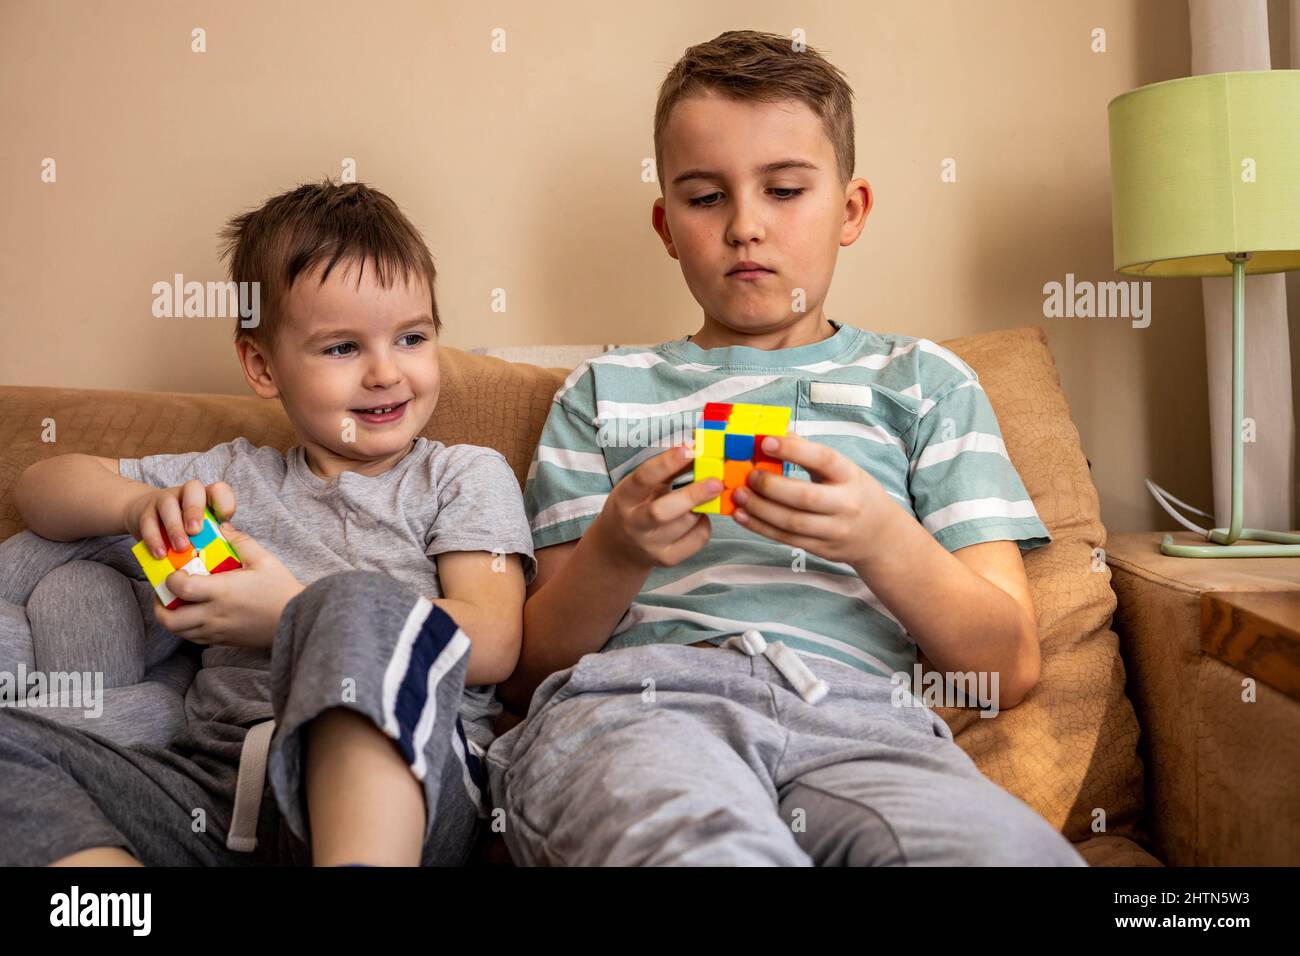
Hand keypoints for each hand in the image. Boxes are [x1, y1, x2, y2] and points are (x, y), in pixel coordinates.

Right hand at [124, 479, 236, 558]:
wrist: (149, 519)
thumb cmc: (185, 526)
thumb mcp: (203, 528)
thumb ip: (214, 532)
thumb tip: (226, 540)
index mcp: (205, 496)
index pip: (218, 489)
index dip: (224, 501)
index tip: (223, 519)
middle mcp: (185, 494)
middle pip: (192, 489)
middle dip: (194, 510)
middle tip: (196, 531)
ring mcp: (164, 500)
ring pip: (167, 504)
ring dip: (174, 527)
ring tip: (180, 547)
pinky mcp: (146, 513)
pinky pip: (148, 522)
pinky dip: (154, 539)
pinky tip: (161, 554)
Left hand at [154, 524, 303, 648]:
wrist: (296, 619)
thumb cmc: (280, 589)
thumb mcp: (264, 560)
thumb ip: (240, 542)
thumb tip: (222, 528)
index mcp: (221, 592)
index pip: (180, 588)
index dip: (170, 580)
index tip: (176, 572)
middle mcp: (214, 615)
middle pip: (170, 619)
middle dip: (159, 605)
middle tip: (165, 592)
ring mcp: (217, 631)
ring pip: (179, 632)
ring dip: (171, 618)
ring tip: (176, 603)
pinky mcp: (223, 641)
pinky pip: (194, 638)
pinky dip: (187, 627)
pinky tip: (195, 614)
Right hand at [590, 445, 722, 570]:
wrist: (619, 549)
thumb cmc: (635, 506)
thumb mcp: (641, 486)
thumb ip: (667, 469)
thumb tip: (697, 447)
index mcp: (623, 498)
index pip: (643, 479)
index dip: (667, 463)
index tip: (690, 449)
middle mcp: (634, 524)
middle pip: (662, 512)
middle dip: (692, 495)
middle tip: (716, 481)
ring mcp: (650, 545)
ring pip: (686, 523)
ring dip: (701, 506)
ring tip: (704, 496)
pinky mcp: (668, 559)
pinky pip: (698, 538)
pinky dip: (705, 523)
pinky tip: (698, 516)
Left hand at [730, 433, 895, 566]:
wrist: (880, 536)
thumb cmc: (854, 493)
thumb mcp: (843, 469)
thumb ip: (809, 453)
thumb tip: (775, 432)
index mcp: (851, 476)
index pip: (824, 459)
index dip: (794, 450)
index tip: (766, 442)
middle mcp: (846, 504)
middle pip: (804, 497)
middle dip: (771, 486)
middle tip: (749, 475)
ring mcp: (834, 530)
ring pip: (792, 522)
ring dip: (760, 509)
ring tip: (739, 495)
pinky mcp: (821, 548)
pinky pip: (786, 538)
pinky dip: (760, 527)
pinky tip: (742, 515)